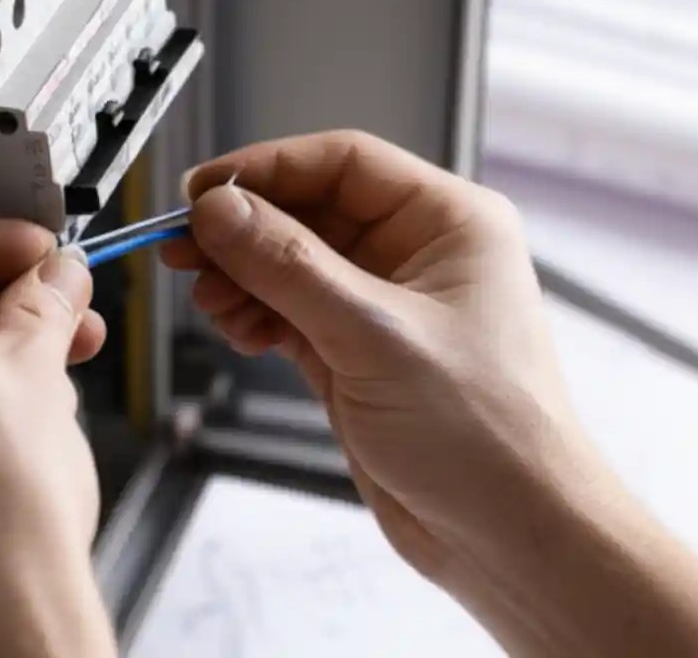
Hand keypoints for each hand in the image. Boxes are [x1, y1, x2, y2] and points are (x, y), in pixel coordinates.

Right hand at [163, 130, 583, 585]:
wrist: (511, 534)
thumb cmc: (488, 434)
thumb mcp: (373, 334)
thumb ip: (288, 266)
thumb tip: (222, 212)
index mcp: (450, 223)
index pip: (343, 163)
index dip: (267, 170)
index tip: (204, 192)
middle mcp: (419, 257)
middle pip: (310, 212)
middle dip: (244, 229)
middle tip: (186, 248)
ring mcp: (386, 309)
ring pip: (294, 265)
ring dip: (244, 277)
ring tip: (211, 300)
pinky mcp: (360, 357)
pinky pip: (293, 314)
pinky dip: (258, 317)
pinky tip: (237, 330)